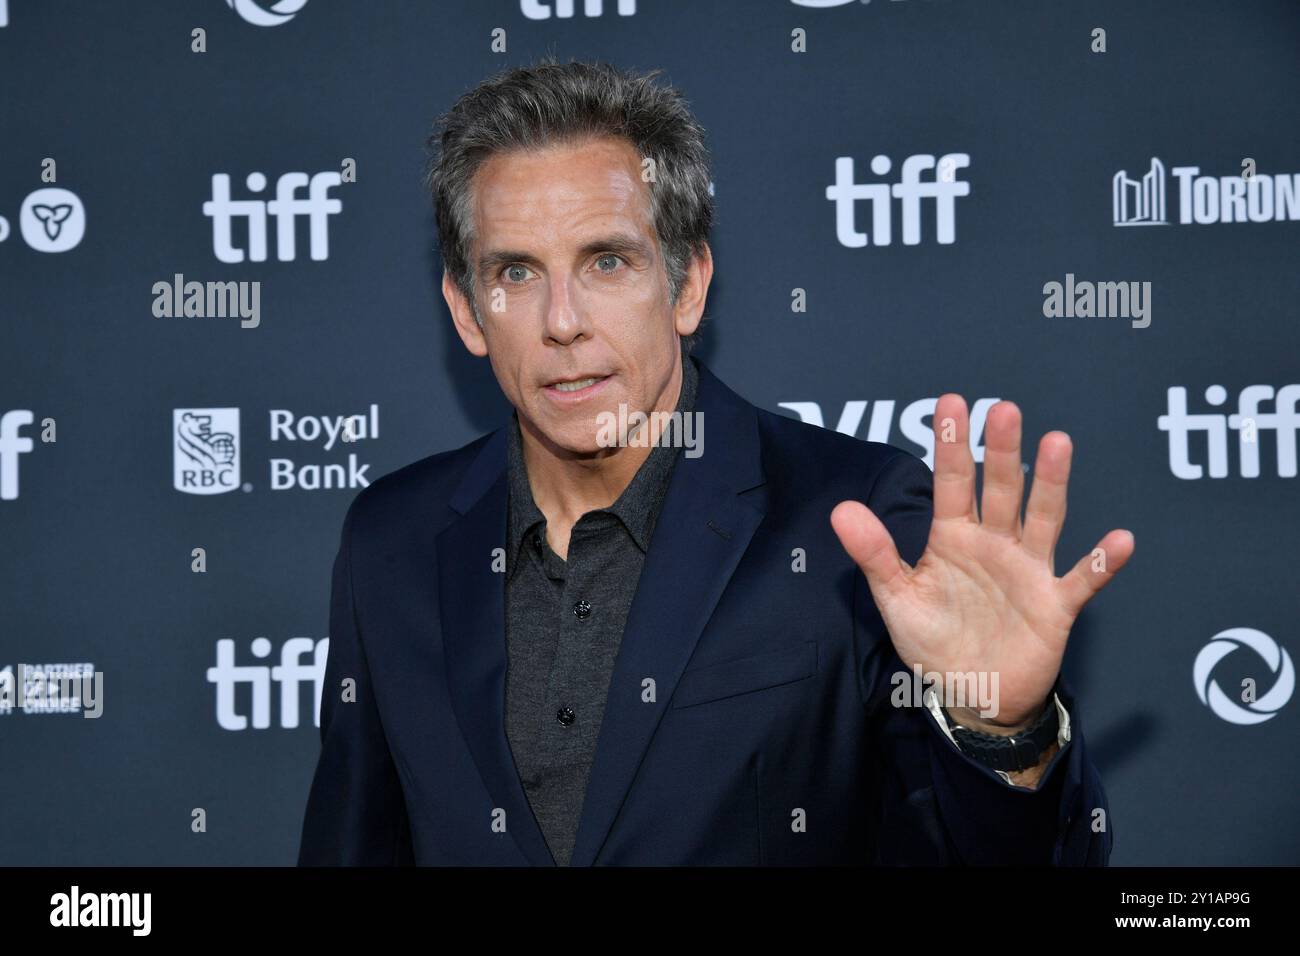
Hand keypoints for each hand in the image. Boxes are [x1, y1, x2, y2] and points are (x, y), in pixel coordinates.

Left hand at [830, 395, 1133, 729]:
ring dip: (1051, 483)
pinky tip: (1120, 540)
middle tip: (1004, 409)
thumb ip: (874, 554)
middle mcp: (995, 543)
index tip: (951, 402)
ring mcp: (1028, 570)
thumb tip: (841, 510)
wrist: (971, 696)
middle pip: (1001, 489)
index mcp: (954, 537)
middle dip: (1002, 451)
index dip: (951, 444)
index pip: (953, 482)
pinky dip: (1102, 562)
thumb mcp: (897, 599)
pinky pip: (1083, 580)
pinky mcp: (1055, 604)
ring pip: (1043, 518)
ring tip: (1058, 443)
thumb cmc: (933, 642)